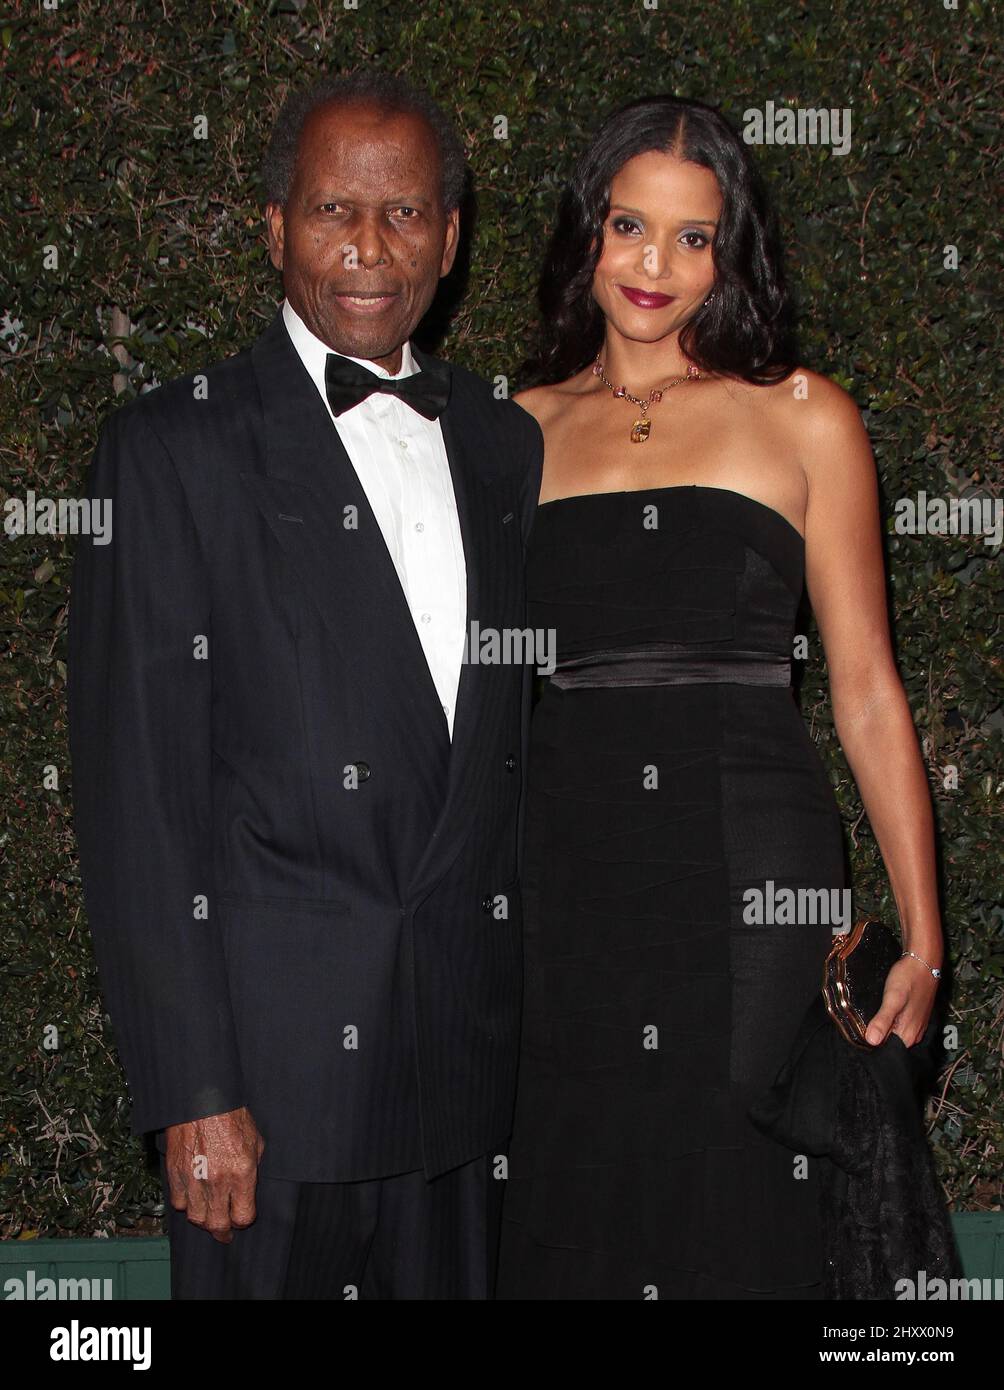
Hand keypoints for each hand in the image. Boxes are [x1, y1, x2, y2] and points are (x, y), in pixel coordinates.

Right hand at [164, 1106, 264, 1242]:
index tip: (242, 1218)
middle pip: (217, 1225)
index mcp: (241, 1172)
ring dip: (204, 1220)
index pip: (243, 1217)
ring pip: (196, 1218)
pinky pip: (179, 1203)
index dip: (243, 1221)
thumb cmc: (232, 1116)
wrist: (202, 1099)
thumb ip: (254, 1167)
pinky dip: (186, 1205)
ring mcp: (194, 1179)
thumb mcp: (255, 1140)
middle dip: (223, 1232)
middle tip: (224, 1233)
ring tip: (209, 1216)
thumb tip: (249, 1186)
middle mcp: (217, 1181)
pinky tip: (193, 1199)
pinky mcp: (175, 1174)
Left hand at [864, 954, 940, 1047]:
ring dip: (883, 1028)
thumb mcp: (892, 999)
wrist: (923, 962)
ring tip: (874, 1015)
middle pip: (889, 1044)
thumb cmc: (908, 978)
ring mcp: (916, 1027)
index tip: (862, 1032)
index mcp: (908, 1035)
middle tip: (866, 1021)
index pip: (885, 1050)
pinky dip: (890, 1021)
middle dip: (877, 1035)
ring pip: (894, 1034)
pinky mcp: (915, 1018)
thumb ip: (883, 1021)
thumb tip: (871, 1041)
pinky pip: (899, 1026)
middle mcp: (914, 1035)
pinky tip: (884, 1011)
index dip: (872, 1042)